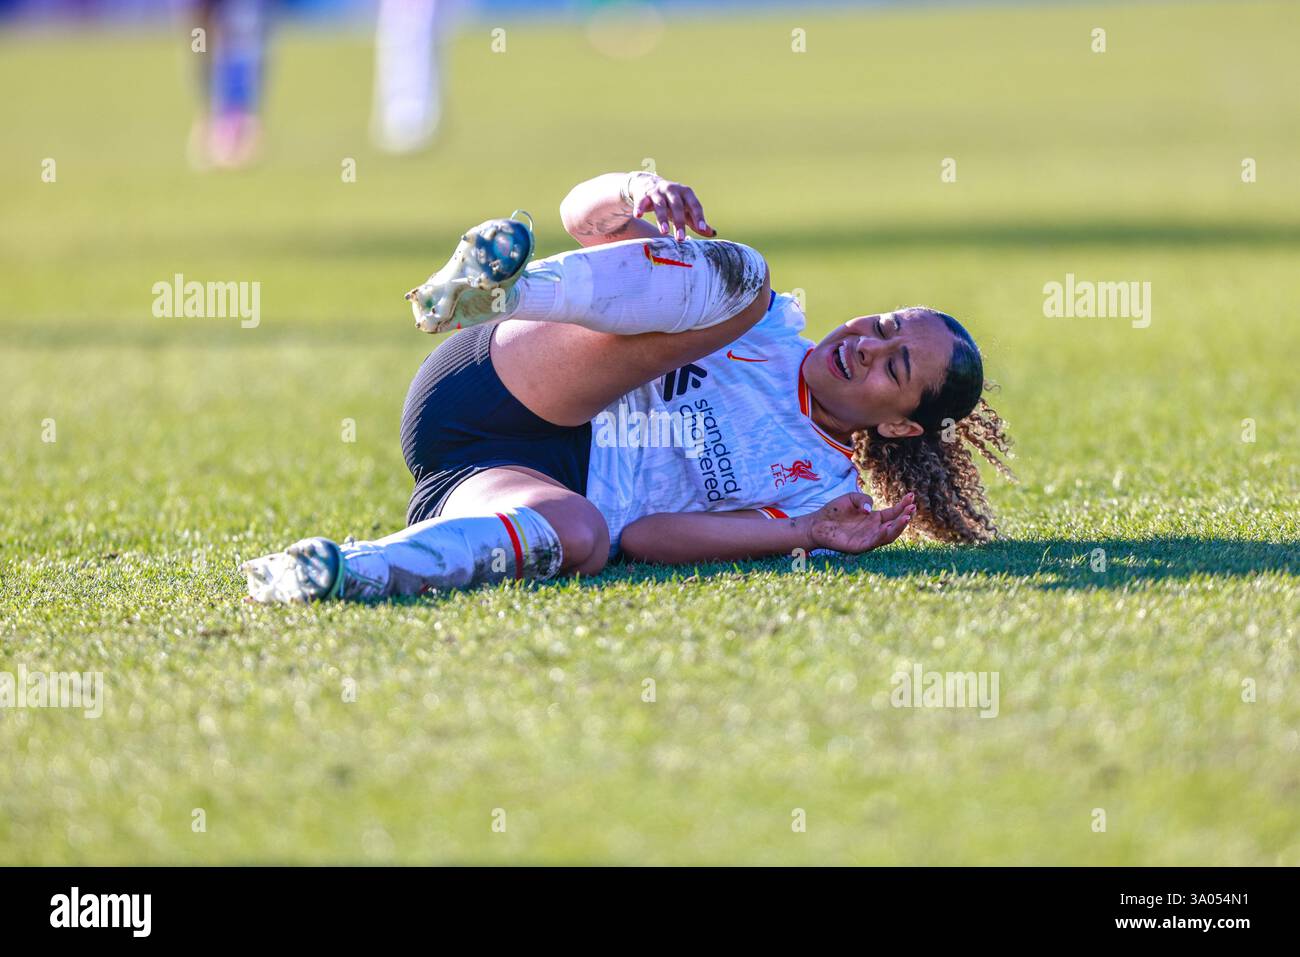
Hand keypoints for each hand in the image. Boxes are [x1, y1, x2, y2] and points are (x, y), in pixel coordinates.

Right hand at [629, 176, 716, 240]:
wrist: (648, 184)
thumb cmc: (671, 201)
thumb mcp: (685, 209)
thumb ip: (696, 221)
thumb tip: (712, 233)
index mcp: (686, 193)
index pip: (694, 205)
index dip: (698, 217)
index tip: (701, 229)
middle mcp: (673, 190)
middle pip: (677, 206)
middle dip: (679, 222)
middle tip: (680, 238)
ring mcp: (657, 192)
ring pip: (660, 205)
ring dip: (662, 218)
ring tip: (664, 232)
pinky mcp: (643, 195)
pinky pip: (641, 202)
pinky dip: (640, 208)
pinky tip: (638, 216)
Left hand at [797, 492, 916, 553]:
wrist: (817, 523)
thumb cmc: (834, 511)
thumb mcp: (851, 498)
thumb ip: (863, 499)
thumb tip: (870, 510)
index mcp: (874, 518)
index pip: (893, 512)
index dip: (903, 505)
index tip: (912, 496)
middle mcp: (874, 529)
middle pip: (895, 525)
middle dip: (905, 517)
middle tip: (912, 508)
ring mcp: (868, 538)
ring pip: (888, 536)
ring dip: (898, 528)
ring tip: (906, 517)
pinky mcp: (859, 546)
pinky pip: (873, 543)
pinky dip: (881, 536)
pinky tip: (887, 528)